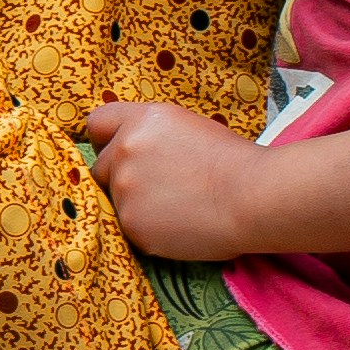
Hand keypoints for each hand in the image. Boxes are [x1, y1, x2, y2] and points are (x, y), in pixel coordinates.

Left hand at [84, 97, 264, 261]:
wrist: (252, 197)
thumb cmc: (233, 161)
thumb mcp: (188, 127)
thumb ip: (151, 134)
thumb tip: (133, 149)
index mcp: (141, 120)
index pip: (97, 124)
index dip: (107, 140)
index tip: (117, 152)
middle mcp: (125, 150)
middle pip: (100, 168)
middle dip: (120, 177)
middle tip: (158, 187)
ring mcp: (125, 189)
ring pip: (115, 201)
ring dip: (136, 205)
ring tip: (177, 207)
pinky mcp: (132, 224)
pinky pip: (131, 227)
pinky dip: (150, 229)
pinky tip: (179, 224)